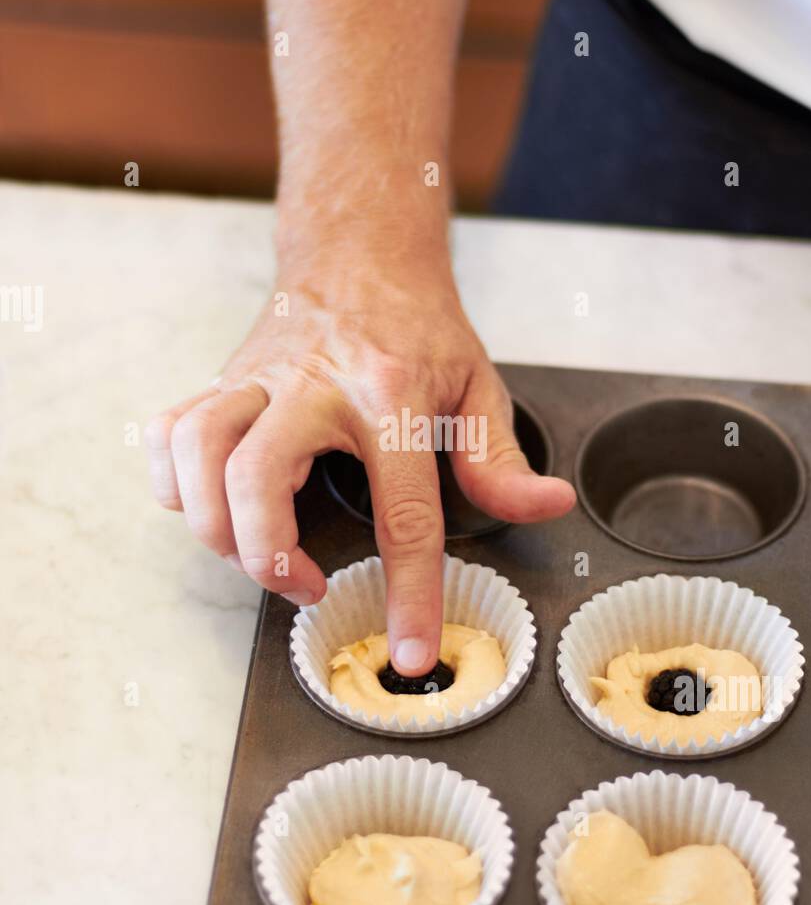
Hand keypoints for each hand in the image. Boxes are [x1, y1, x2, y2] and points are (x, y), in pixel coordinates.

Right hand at [145, 246, 574, 674]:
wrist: (359, 252)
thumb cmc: (418, 327)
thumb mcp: (477, 386)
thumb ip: (502, 459)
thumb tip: (548, 505)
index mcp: (393, 396)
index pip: (402, 512)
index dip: (408, 593)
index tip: (407, 651)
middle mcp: (314, 386)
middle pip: (257, 479)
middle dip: (269, 556)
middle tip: (306, 586)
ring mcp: (257, 380)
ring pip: (198, 452)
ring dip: (214, 525)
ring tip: (256, 553)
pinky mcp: (221, 380)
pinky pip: (168, 434)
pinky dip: (173, 482)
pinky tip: (211, 507)